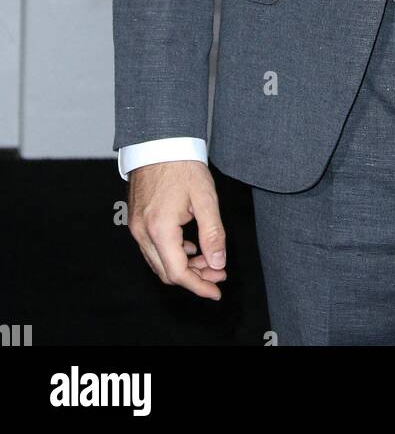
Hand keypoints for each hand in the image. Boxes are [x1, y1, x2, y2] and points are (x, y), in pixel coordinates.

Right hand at [127, 160, 226, 298]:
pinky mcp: (136, 221)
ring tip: (209, 261)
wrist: (159, 142)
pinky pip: (153, 249)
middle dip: (195, 278)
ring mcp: (136, 228)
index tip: (217, 291)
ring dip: (184, 268)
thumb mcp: (205, 198)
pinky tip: (191, 248)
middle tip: (219, 274)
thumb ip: (213, 234)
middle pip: (167, 273)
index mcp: (160, 229)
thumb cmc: (183, 166)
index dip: (199, 286)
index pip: (178, 273)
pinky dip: (172, 255)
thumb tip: (218, 264)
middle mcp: (143, 233)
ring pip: (159, 263)